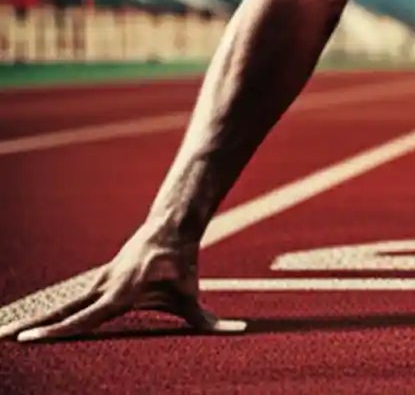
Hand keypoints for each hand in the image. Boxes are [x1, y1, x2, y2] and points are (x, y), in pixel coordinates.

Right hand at [0, 225, 245, 342]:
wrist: (172, 228)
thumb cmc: (182, 265)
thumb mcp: (192, 296)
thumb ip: (209, 320)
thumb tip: (238, 332)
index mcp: (119, 295)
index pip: (83, 319)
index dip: (56, 330)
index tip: (30, 339)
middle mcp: (102, 288)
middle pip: (61, 311)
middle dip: (31, 326)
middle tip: (2, 339)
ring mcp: (98, 282)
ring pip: (62, 303)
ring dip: (34, 317)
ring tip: (5, 333)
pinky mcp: (99, 279)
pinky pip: (71, 298)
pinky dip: (50, 309)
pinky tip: (33, 319)